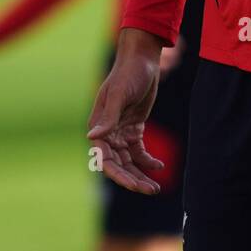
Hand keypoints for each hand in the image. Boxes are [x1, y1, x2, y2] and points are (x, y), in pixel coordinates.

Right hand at [86, 28, 165, 193]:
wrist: (142, 60)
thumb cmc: (128, 74)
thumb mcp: (120, 95)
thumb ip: (108, 117)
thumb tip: (91, 137)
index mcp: (99, 127)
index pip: (104, 159)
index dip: (118, 174)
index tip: (134, 185)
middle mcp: (107, 133)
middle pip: (118, 165)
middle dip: (132, 179)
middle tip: (151, 190)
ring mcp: (120, 132)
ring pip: (129, 161)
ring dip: (140, 174)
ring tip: (156, 188)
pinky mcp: (133, 128)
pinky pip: (138, 152)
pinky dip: (147, 161)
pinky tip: (159, 165)